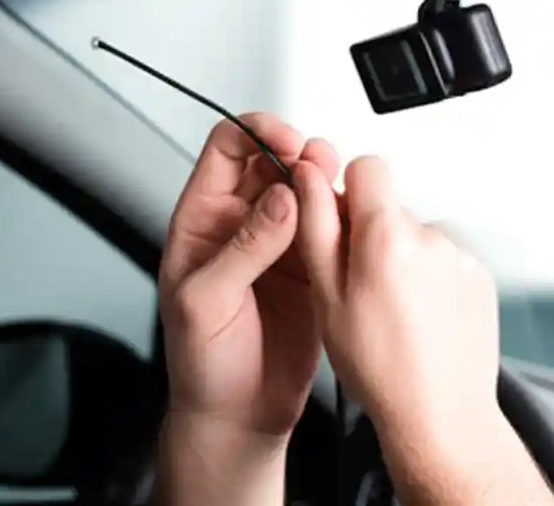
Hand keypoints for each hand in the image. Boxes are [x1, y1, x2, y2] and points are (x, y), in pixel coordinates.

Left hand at [160, 114, 338, 438]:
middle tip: (321, 168)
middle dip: (301, 155)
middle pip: (275, 161)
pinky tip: (353, 226)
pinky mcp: (311, 270)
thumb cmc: (200, 366)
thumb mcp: (205, 303)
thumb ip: (242, 249)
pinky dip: (346, 220)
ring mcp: (278, 246)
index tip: (288, 142)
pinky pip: (332, 229)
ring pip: (308, 192)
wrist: (236, 419)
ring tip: (341, 196)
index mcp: (202, 221)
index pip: (228, 149)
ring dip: (327, 186)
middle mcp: (241, 225)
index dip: (258, 133)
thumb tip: (280, 199)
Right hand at [294, 155, 498, 441]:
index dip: (349, 192)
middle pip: (390, 208)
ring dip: (400, 260)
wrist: (442, 415)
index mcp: (388, 236)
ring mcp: (462, 256)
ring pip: (415, 237)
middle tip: (360, 290)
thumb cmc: (378, 366)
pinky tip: (420, 320)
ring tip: (393, 312)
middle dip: (371, 235)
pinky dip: (428, 280)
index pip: (369, 167)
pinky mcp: (480, 277)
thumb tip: (307, 174)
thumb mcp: (325, 296)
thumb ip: (316, 226)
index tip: (341, 229)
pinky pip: (443, 260)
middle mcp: (431, 236)